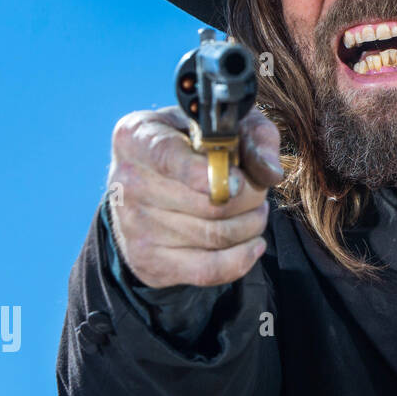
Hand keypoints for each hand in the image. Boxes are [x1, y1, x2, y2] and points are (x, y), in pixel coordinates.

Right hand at [105, 106, 285, 287]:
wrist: (153, 181)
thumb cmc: (197, 145)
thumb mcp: (226, 125)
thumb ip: (255, 137)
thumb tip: (269, 174)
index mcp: (138, 138)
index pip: (174, 159)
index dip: (215, 174)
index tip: (240, 179)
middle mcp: (127, 182)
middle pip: (212, 204)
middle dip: (252, 198)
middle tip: (257, 191)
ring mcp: (132, 226)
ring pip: (217, 236)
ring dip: (251, 225)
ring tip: (252, 211)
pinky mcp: (146, 261)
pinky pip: (207, 270)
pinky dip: (241, 259)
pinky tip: (253, 244)